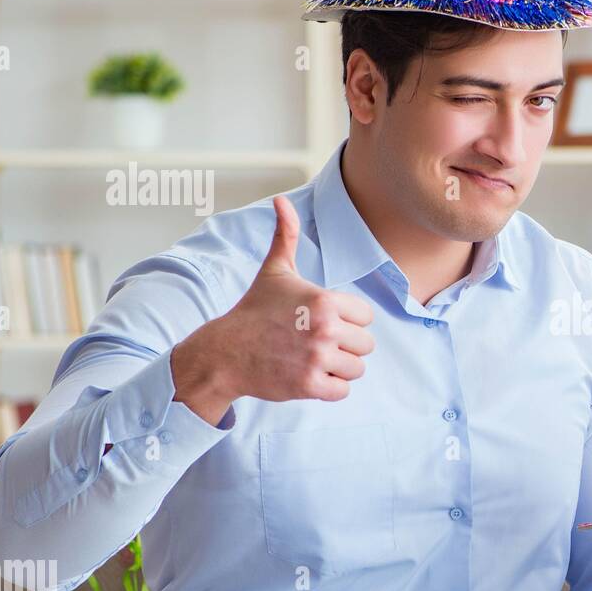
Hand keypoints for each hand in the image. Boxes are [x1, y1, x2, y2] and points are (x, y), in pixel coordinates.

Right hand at [171, 195, 375, 420]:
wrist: (225, 352)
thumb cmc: (254, 311)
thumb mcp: (274, 271)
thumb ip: (285, 235)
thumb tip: (281, 199)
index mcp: (324, 300)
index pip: (366, 317)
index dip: (347, 321)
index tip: (321, 321)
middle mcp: (324, 329)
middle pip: (366, 345)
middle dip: (345, 346)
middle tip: (314, 343)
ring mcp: (317, 358)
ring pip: (357, 369)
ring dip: (338, 368)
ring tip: (311, 358)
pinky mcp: (309, 385)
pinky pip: (342, 391)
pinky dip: (330, 388)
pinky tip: (309, 376)